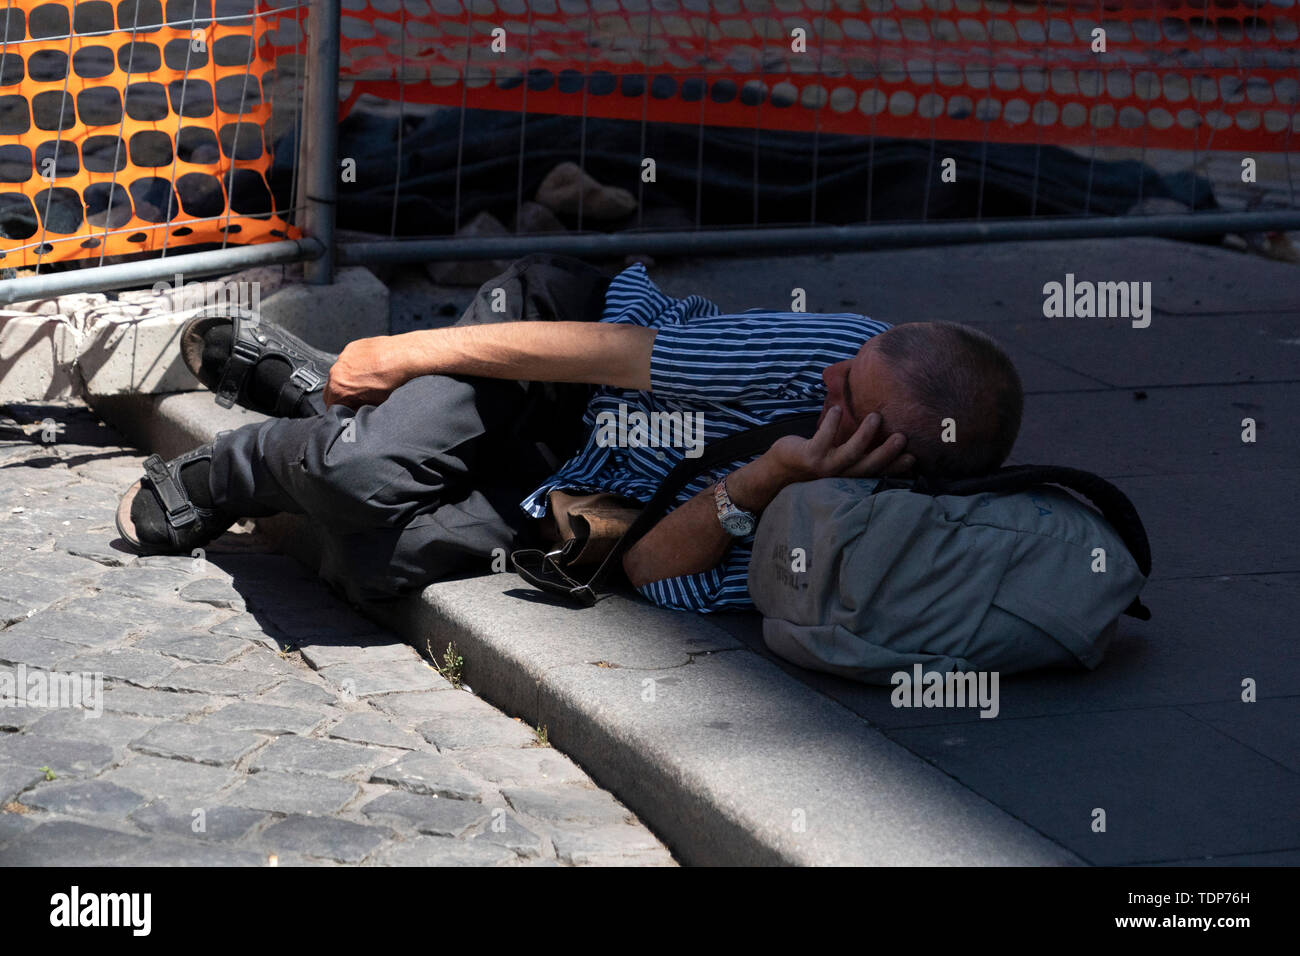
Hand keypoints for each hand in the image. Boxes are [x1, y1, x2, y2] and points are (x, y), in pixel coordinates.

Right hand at [323, 336, 410, 408]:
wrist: (405, 357)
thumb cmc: (394, 381)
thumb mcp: (375, 404)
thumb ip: (358, 409)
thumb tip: (355, 411)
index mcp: (338, 388)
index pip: (330, 406)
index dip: (341, 411)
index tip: (348, 412)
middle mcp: (336, 371)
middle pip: (331, 389)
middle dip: (341, 395)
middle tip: (357, 399)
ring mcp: (343, 356)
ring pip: (340, 374)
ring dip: (348, 379)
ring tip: (368, 381)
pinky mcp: (352, 347)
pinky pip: (349, 361)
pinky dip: (356, 366)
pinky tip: (371, 369)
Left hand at [765, 407, 913, 483]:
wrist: (779, 470)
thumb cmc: (813, 458)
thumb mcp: (836, 456)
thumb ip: (854, 448)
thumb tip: (878, 427)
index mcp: (849, 474)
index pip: (876, 471)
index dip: (895, 466)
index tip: (913, 457)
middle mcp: (840, 475)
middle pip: (867, 465)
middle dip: (886, 453)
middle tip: (902, 437)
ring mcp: (825, 467)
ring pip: (849, 453)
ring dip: (864, 435)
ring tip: (875, 416)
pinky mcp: (809, 456)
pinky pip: (823, 439)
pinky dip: (831, 424)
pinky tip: (838, 409)